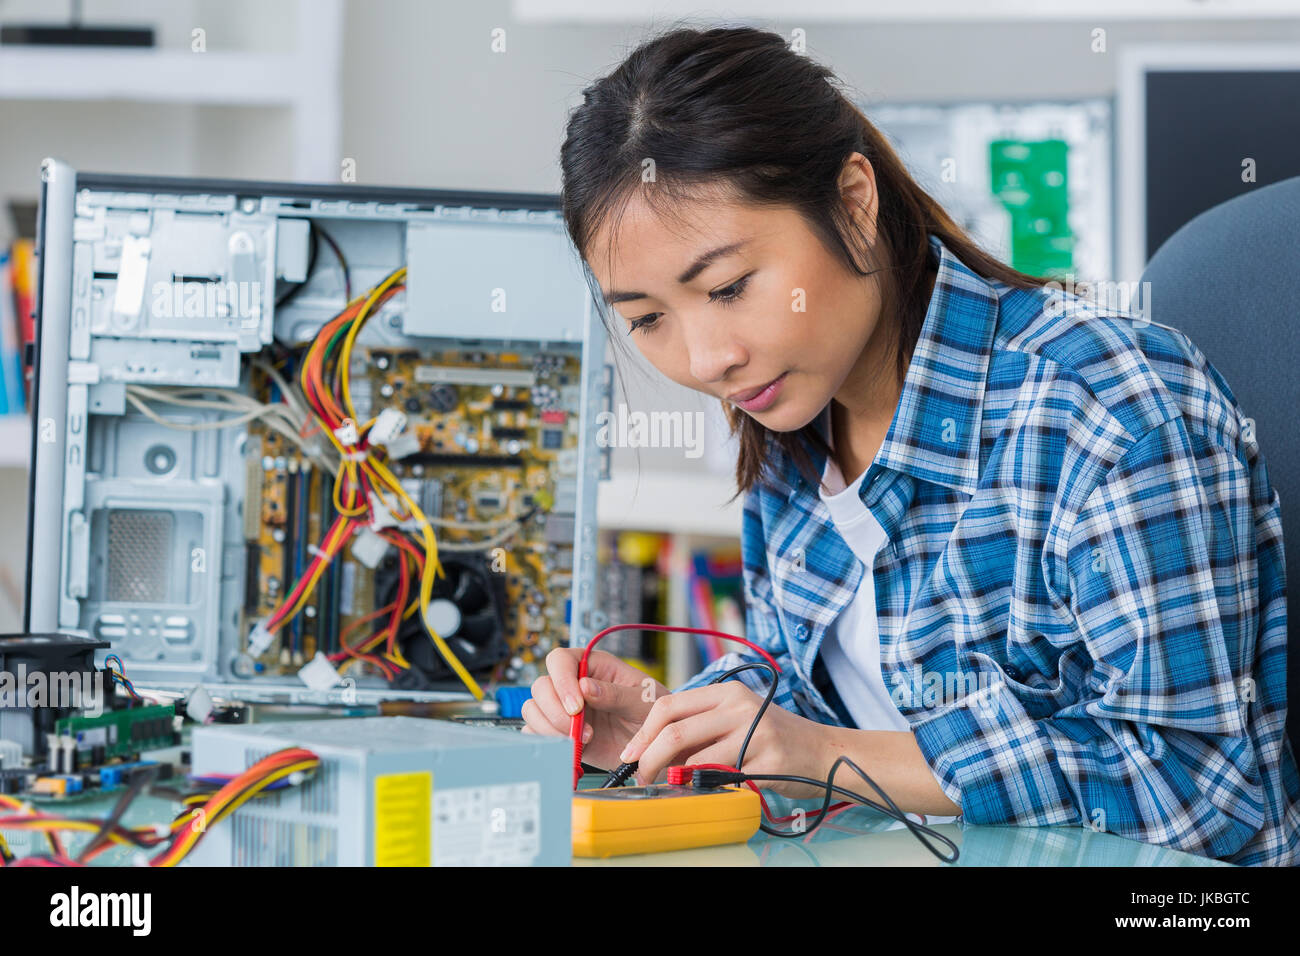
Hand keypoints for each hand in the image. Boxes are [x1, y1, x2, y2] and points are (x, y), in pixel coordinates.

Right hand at [520, 646, 667, 771]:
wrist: (655, 747)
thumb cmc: (654, 714)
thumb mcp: (643, 700)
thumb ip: (616, 693)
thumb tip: (585, 687)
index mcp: (593, 666)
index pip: (560, 660)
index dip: (562, 681)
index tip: (576, 706)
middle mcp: (574, 684)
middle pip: (541, 686)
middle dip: (555, 711)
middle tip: (579, 730)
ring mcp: (565, 709)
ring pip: (534, 709)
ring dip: (551, 728)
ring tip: (581, 741)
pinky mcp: (561, 733)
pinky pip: (536, 733)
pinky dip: (547, 742)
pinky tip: (571, 748)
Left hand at [617, 681, 839, 796]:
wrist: (826, 753)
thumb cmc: (774, 740)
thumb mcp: (737, 721)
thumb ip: (701, 728)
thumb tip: (651, 750)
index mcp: (727, 692)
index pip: (669, 705)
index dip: (644, 733)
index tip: (631, 755)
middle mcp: (739, 706)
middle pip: (675, 731)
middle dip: (649, 758)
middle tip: (641, 777)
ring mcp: (755, 731)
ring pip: (694, 758)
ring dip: (673, 778)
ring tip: (669, 787)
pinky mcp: (767, 759)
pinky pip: (722, 778)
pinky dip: (703, 788)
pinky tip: (700, 793)